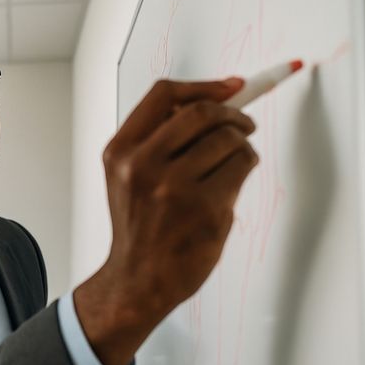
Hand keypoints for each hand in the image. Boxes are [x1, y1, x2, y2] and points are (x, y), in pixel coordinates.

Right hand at [75, 78, 256, 364]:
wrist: (138, 279)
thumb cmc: (140, 228)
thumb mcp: (128, 177)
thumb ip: (158, 140)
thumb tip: (212, 102)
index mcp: (120, 152)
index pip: (164, 95)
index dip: (204, 85)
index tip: (231, 86)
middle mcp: (142, 165)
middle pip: (201, 111)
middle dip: (232, 113)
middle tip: (243, 124)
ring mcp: (173, 187)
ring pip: (228, 138)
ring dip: (241, 145)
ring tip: (232, 163)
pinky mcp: (205, 207)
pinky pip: (241, 166)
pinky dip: (244, 168)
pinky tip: (230, 186)